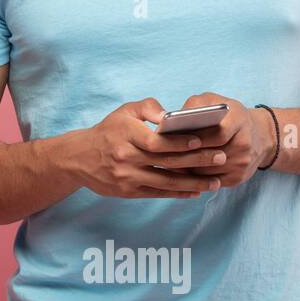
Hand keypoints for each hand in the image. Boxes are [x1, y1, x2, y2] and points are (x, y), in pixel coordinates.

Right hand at [70, 97, 230, 198]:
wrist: (79, 158)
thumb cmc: (108, 131)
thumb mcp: (124, 111)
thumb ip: (149, 107)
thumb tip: (170, 116)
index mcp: (126, 135)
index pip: (157, 142)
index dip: (180, 143)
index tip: (202, 142)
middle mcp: (126, 157)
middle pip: (167, 162)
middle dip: (197, 161)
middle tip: (221, 158)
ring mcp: (127, 177)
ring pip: (166, 182)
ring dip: (193, 183)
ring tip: (215, 182)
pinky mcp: (127, 192)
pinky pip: (158, 193)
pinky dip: (178, 193)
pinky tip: (196, 191)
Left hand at [175, 92, 275, 185]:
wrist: (260, 135)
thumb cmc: (227, 115)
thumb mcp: (214, 100)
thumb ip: (194, 105)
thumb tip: (170, 118)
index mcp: (239, 120)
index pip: (217, 134)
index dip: (195, 139)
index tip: (173, 139)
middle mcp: (245, 144)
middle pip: (211, 155)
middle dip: (186, 155)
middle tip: (162, 155)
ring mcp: (243, 164)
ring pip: (208, 172)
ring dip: (187, 169)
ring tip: (166, 163)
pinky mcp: (239, 178)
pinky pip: (212, 182)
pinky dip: (195, 179)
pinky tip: (180, 172)